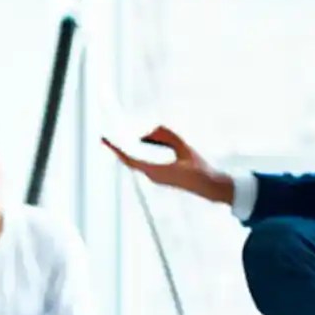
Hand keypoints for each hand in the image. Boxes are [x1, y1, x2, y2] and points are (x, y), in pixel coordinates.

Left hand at [101, 126, 234, 203]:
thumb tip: (152, 128)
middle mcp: (151, 176)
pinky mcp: (160, 177)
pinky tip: (143, 143)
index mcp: (155, 171)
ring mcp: (155, 178)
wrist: (209, 186)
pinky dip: (144, 153)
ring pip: (139, 160)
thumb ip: (167, 136)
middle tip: (111, 134)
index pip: (129, 159)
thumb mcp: (183, 147)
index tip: (104, 138)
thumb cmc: (198, 168)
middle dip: (122, 146)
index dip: (115, 148)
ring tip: (126, 135)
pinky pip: (147, 163)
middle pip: (132, 158)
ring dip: (134, 149)